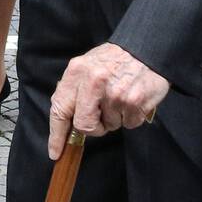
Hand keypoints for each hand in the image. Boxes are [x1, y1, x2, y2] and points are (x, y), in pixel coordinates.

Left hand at [48, 42, 168, 159]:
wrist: (145, 49)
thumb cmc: (114, 60)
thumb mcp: (87, 66)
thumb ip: (74, 89)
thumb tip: (63, 115)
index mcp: (77, 71)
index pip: (60, 108)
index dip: (56, 134)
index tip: (55, 152)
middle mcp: (94, 81)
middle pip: (83, 125)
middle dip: (92, 128)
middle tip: (100, 119)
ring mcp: (115, 93)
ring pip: (109, 126)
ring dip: (114, 118)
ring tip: (120, 97)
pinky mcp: (134, 101)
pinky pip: (129, 124)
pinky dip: (131, 117)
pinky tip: (133, 99)